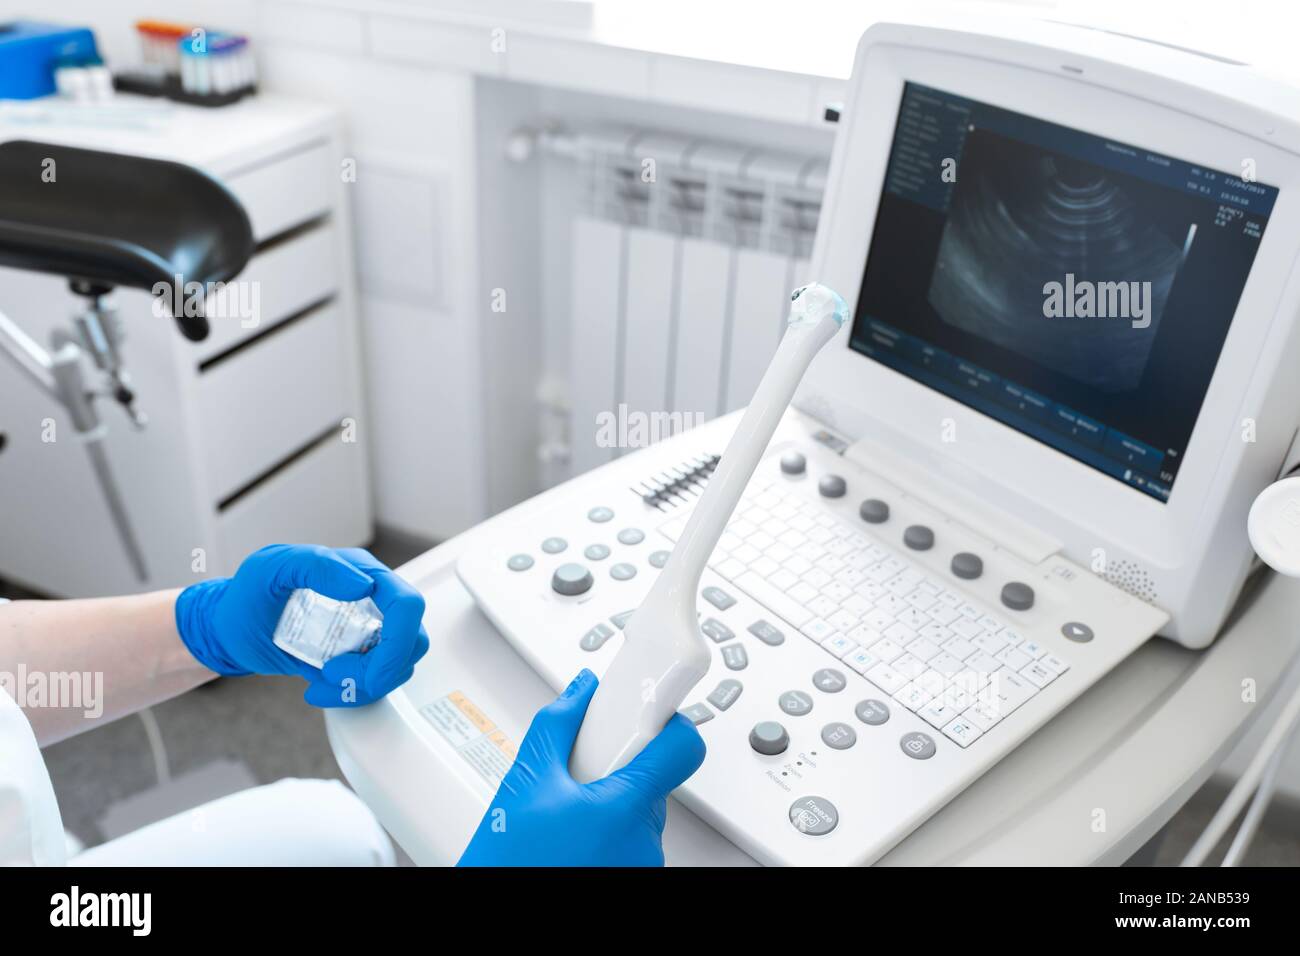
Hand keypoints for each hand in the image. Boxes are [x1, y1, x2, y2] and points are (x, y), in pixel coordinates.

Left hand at [174, 544, 428, 706]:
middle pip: (412, 641)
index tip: (359, 659)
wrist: (231, 628)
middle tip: (334, 673)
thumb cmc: (249, 593)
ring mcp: (369, 630)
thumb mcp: (272, 568)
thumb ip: (318, 566)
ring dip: (365, 685)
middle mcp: (373, 602)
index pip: (407, 604)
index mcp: (362, 573)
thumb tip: (363, 585)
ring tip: (323, 681)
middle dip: (379, 669)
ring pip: (400, 666)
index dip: (398, 638)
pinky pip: (377, 682)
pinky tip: (321, 689)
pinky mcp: (359, 656)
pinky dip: (353, 695)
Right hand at [458, 669, 704, 865]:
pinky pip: (633, 837)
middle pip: (653, 777)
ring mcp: (644, 862)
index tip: (648, 712)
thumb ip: (558, 726)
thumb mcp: (526, 782)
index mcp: (625, 806)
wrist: (499, 914)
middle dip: (620, 766)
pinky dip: (610, 829)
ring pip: (641, 808)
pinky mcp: (637, 876)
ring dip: (612, 800)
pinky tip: (574, 833)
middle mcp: (645, 839)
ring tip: (567, 811)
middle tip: (580, 772)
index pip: (683, 747)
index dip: (667, 722)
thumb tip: (580, 691)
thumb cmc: (513, 861)